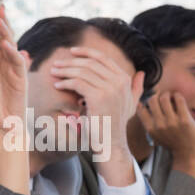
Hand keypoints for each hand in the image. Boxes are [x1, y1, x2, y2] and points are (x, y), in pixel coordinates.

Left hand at [0, 6, 26, 132]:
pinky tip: (5, 44)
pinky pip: (17, 61)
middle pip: (3, 35)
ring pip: (11, 44)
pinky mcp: (19, 77)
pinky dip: (11, 52)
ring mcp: (12, 67)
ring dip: (6, 32)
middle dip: (1, 21)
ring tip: (0, 20)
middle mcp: (2, 59)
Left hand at [49, 45, 144, 175]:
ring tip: (53, 72)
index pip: (104, 58)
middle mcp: (119, 81)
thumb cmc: (115, 125)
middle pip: (90, 63)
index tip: (72, 51)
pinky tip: (57, 85)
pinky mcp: (98, 97)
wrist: (111, 143)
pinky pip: (78, 83)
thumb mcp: (129, 104)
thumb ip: (135, 88)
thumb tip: (141, 73)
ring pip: (82, 72)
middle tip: (56, 64)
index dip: (87, 52)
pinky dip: (66, 83)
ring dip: (65, 71)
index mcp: (124, 79)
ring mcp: (110, 89)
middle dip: (71, 62)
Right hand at [137, 91, 194, 179]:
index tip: (153, 102)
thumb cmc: (172, 142)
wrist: (188, 152)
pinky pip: (179, 100)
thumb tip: (141, 105)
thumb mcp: (156, 135)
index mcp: (150, 129)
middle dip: (157, 95)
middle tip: (163, 97)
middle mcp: (159, 125)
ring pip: (165, 98)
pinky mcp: (184, 119)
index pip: (141, 109)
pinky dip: (177, 95)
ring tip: (171, 96)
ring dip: (168, 94)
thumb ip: (149, 123)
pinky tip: (178, 98)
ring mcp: (172, 122)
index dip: (146, 102)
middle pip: (152, 100)